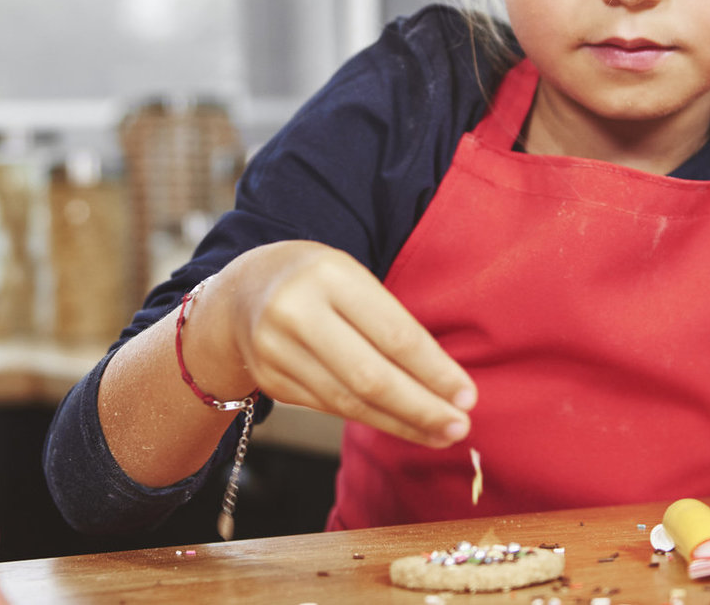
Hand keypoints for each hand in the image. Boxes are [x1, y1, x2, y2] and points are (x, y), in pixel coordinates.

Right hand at [195, 240, 475, 447]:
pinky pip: (330, 408)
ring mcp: (276, 349)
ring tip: (439, 434)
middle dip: (420, 408)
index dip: (434, 371)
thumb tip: (446, 382)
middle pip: (370, 377)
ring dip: (401, 423)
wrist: (243, 291)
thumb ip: (390, 322)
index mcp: (330, 275)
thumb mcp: (352, 279)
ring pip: (349, 401)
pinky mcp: (270, 379)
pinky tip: (400, 425)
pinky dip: (371, 419)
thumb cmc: (318, 282)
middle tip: (460, 427)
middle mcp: (296, 311)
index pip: (393, 334)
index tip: (467, 396)